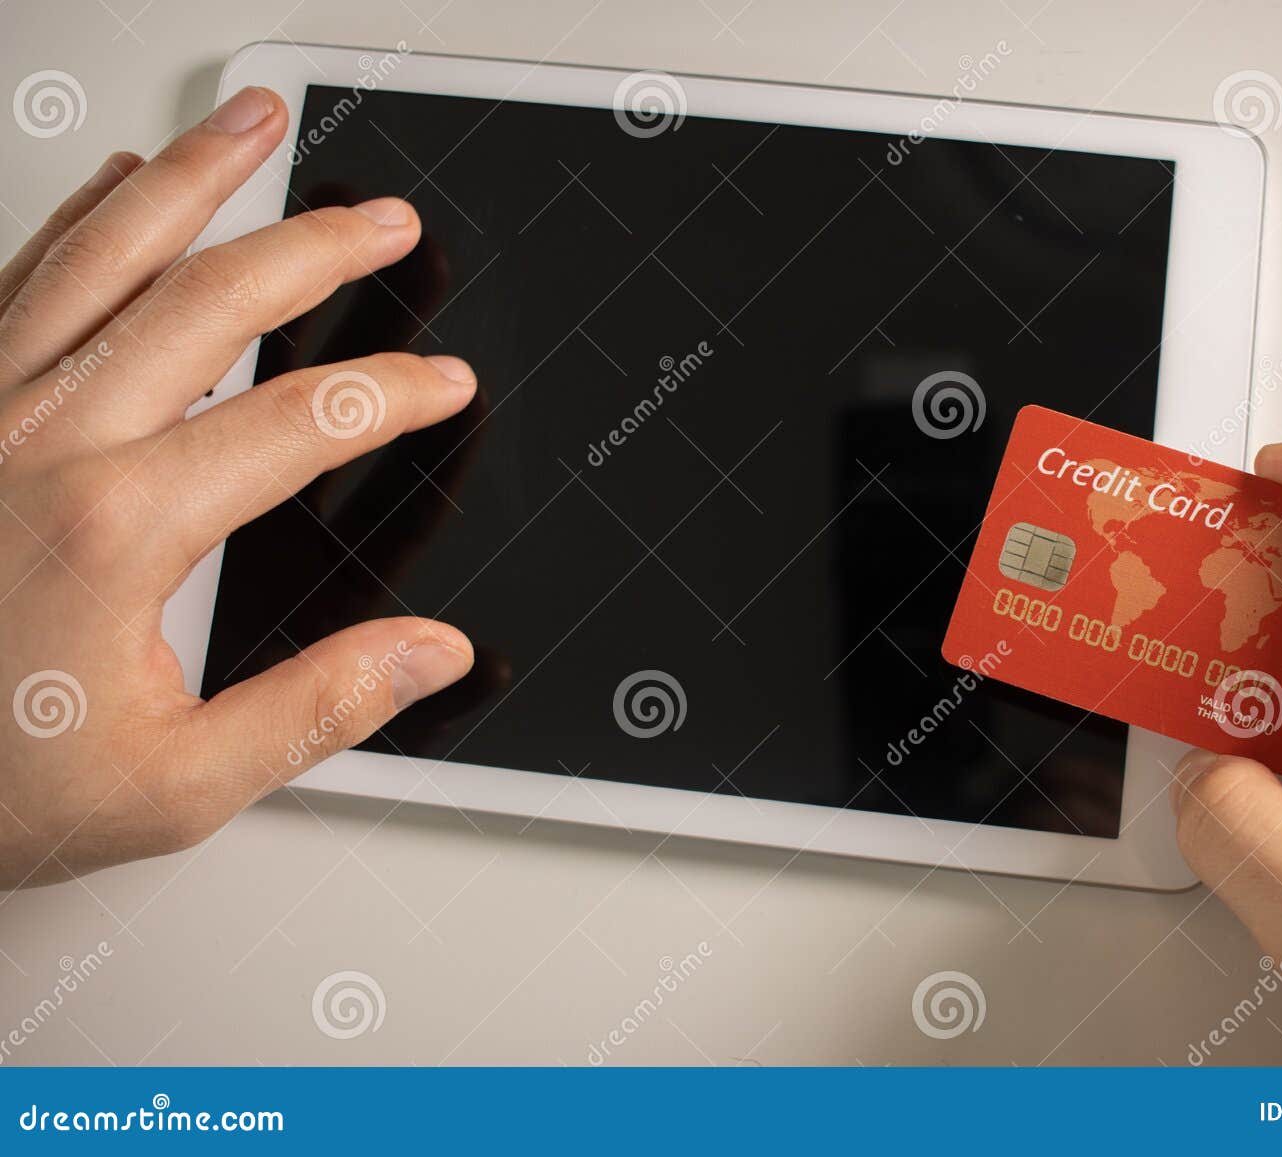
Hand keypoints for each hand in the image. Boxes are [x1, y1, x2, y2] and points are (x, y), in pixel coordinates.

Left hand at [0, 87, 475, 888]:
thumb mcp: (173, 784)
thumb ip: (317, 709)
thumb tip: (428, 653)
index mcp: (118, 526)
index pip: (296, 425)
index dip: (388, 397)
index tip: (440, 383)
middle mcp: (46, 440)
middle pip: (211, 300)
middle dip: (316, 247)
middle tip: (385, 221)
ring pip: (105, 254)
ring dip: (195, 180)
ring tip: (253, 126)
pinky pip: (22, 279)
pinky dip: (80, 219)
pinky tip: (121, 182)